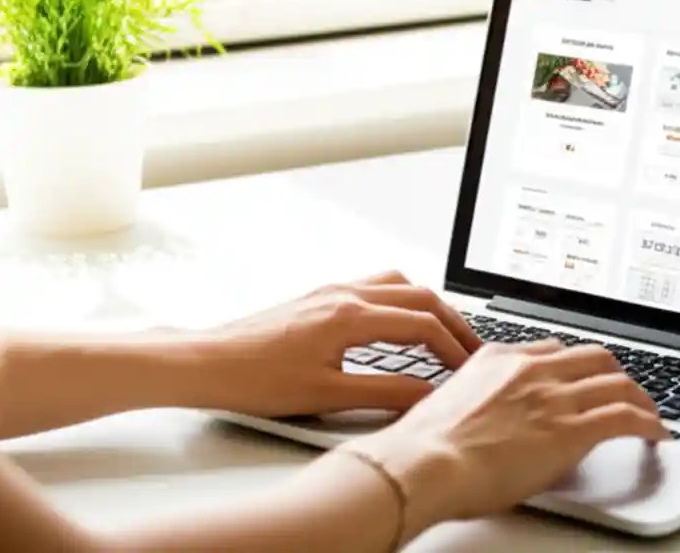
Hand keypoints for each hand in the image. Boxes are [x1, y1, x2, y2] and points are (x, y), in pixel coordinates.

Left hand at [196, 270, 480, 416]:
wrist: (206, 363)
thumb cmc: (255, 380)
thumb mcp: (327, 395)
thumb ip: (385, 392)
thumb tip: (428, 395)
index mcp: (351, 316)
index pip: (423, 326)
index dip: (453, 349)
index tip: (469, 371)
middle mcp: (346, 293)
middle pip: (421, 296)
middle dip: (454, 323)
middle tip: (473, 350)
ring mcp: (333, 290)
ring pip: (400, 284)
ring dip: (429, 306)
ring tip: (444, 334)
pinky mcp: (321, 296)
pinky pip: (377, 286)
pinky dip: (402, 302)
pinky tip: (399, 325)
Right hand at [346, 340, 668, 532]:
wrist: (422, 464)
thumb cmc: (423, 448)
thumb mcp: (449, 404)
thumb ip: (478, 398)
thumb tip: (487, 416)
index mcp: (498, 359)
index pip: (551, 349)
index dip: (574, 365)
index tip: (582, 377)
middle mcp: (531, 370)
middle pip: (593, 357)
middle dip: (614, 375)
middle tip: (624, 392)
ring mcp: (554, 396)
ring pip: (617, 382)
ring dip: (639, 399)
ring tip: (648, 414)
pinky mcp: (572, 429)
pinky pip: (626, 416)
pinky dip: (649, 423)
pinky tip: (656, 433)